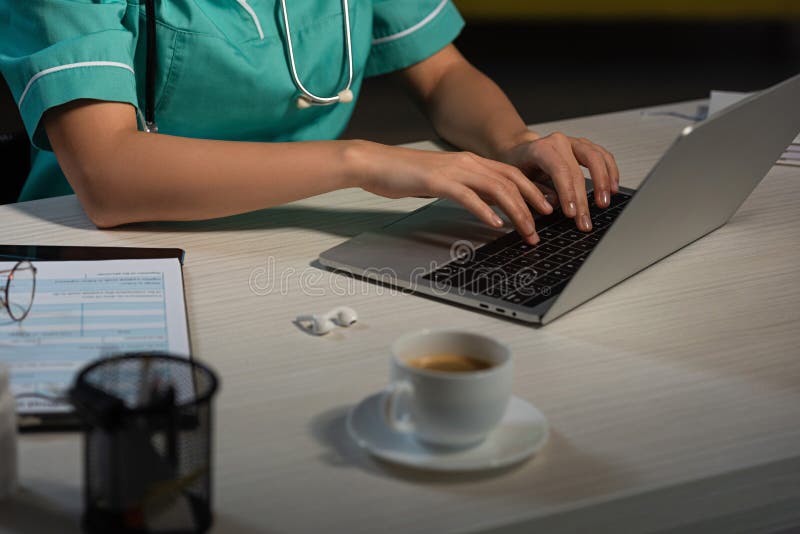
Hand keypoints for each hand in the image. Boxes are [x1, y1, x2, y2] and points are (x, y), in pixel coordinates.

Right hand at [352, 141, 553, 243]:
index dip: (533, 191)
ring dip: (516, 211)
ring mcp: (454, 170)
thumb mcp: (444, 181)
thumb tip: (488, 207)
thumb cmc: (406, 175)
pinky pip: (468, 196)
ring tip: (526, 230)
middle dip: (532, 203)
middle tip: (543, 225)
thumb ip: (467, 190)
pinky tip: (495, 224)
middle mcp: (467, 162)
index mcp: (470, 162)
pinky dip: (485, 211)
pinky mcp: (438, 181)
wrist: (376, 163)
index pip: (511, 174)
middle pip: (511, 180)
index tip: (546, 209)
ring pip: (496, 188)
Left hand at [500, 132, 619, 231]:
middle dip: (583, 200)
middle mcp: (559, 142)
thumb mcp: (518, 181)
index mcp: (541, 149)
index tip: (572, 214)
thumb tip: (554, 204)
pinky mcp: (584, 147)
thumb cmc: (518, 166)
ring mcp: (574, 142)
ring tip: (604, 203)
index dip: (567, 193)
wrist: (519, 151)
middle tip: (584, 222)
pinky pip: (603, 156)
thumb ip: (534, 192)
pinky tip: (613, 187)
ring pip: (596, 158)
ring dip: (603, 183)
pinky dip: (610, 171)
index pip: (559, 170)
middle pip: (578, 171)